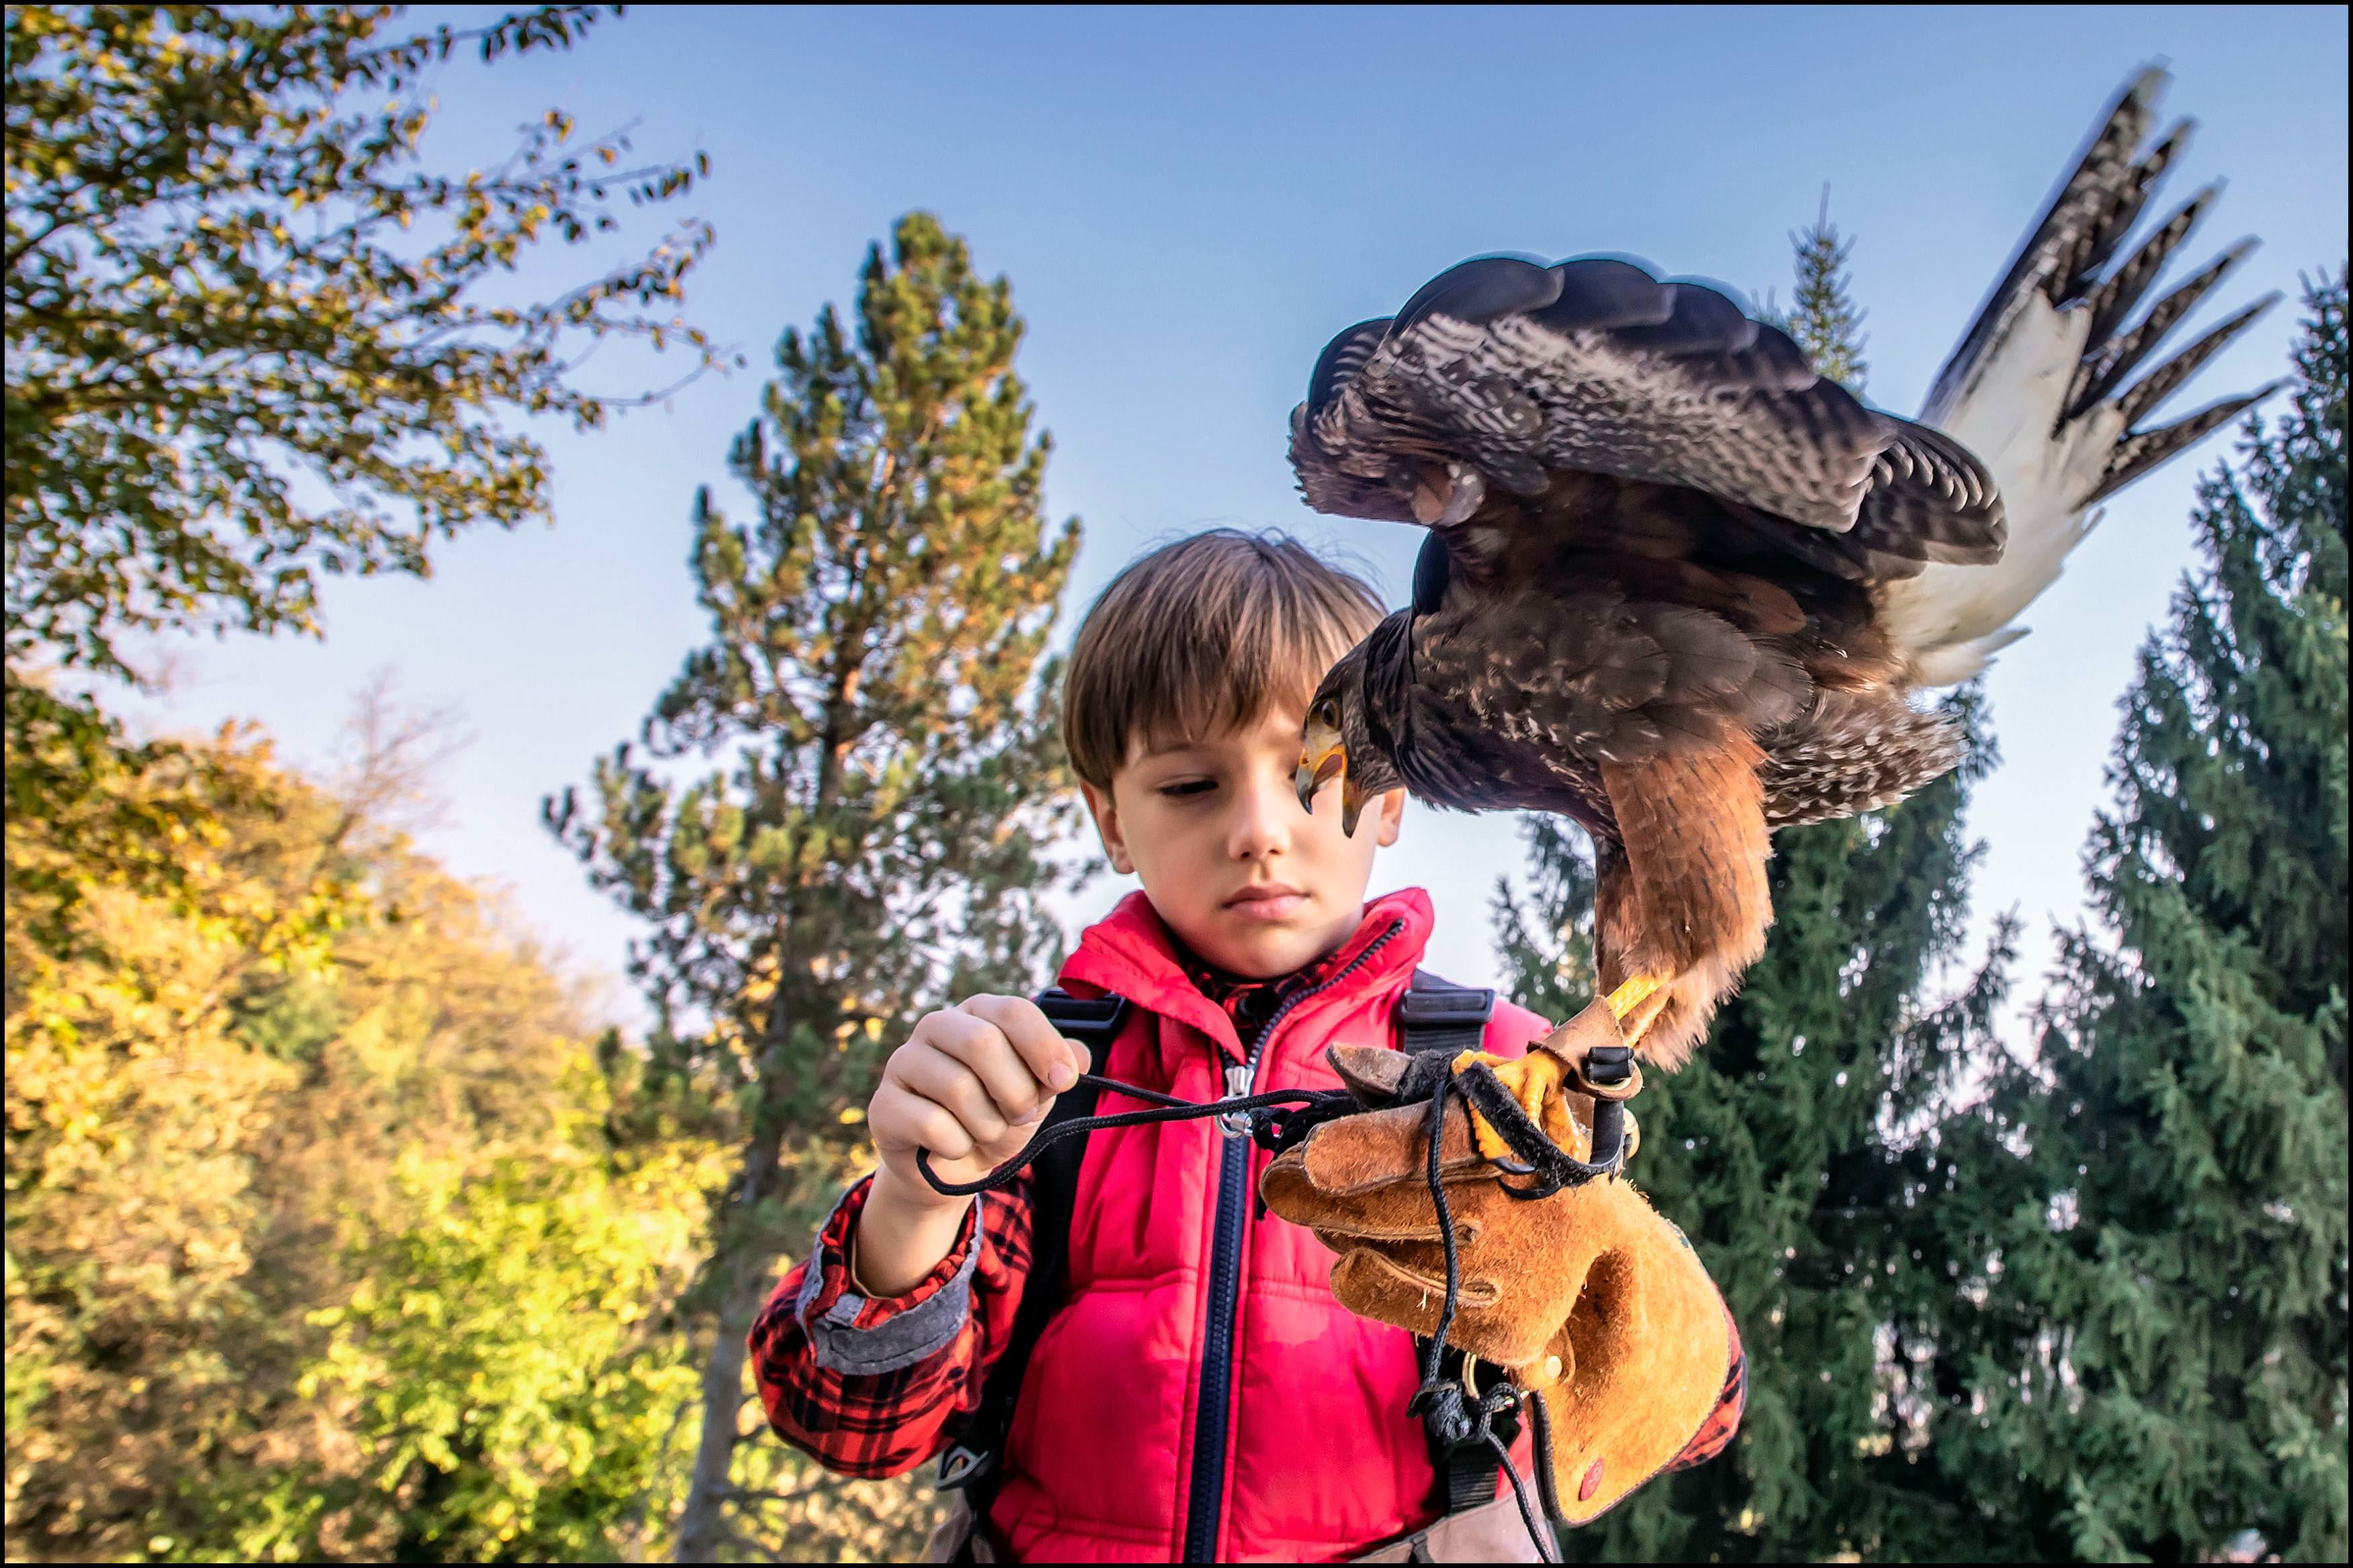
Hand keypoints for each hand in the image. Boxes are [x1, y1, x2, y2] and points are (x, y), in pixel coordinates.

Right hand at [867, 994, 1087, 1211]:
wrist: (951, 1167)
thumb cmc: (997, 1115)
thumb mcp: (1037, 1092)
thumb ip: (1059, 1070)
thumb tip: (1079, 1056)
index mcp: (978, 1012)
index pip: (1013, 1011)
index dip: (1043, 1046)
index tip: (1064, 1081)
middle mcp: (936, 1026)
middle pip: (982, 1043)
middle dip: (1015, 1090)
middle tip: (1021, 1114)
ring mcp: (903, 1062)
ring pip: (958, 1088)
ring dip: (988, 1124)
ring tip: (986, 1131)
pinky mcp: (883, 1105)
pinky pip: (932, 1125)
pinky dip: (957, 1146)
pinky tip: (954, 1146)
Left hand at [1259, 1049, 1738, 1526]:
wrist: (1609, 1251)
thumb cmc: (1525, 1148)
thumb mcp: (1483, 1096)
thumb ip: (1409, 1081)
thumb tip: (1345, 1063)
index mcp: (1502, 1134)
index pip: (1406, 1144)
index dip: (1346, 1153)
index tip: (1305, 1158)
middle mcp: (1502, 1204)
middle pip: (1360, 1207)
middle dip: (1308, 1191)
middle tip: (1288, 1181)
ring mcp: (1501, 1272)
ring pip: (1360, 1253)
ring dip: (1339, 1231)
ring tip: (1345, 1214)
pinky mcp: (1499, 1326)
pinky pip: (1383, 1299)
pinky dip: (1364, 1275)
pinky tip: (1373, 1256)